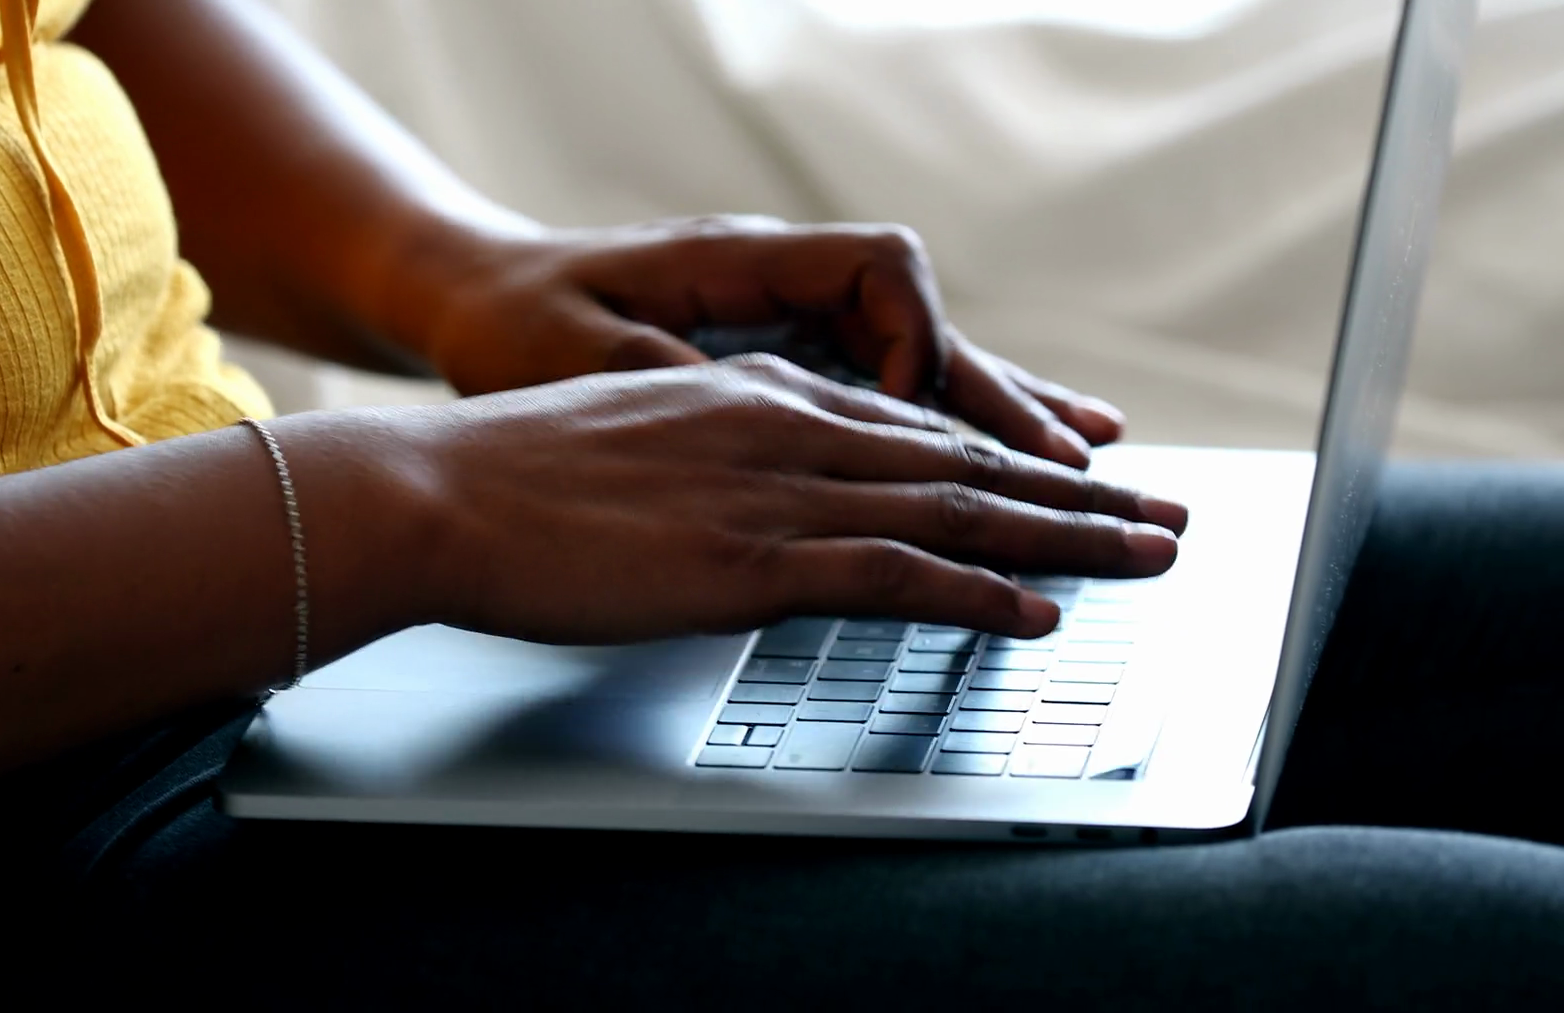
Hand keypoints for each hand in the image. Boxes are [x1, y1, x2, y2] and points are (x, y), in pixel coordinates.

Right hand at [285, 356, 1185, 645]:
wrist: (437, 492)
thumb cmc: (510, 478)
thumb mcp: (631, 446)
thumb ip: (707, 466)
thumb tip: (738, 505)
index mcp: (755, 399)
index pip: (911, 426)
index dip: (1004, 454)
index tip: (1068, 475)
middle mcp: (784, 430)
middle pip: (960, 460)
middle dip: (1071, 493)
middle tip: (1159, 513)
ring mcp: (774, 492)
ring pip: (954, 511)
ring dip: (1062, 539)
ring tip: (1144, 557)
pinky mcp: (751, 559)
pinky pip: (894, 574)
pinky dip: (975, 593)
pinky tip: (1034, 613)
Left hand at [408, 216, 1125, 468]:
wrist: (468, 301)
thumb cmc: (512, 321)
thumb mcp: (579, 354)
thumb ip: (680, 379)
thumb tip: (769, 411)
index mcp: (744, 264)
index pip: (881, 272)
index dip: (915, 341)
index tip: (915, 411)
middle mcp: (784, 287)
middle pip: (928, 334)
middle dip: (1012, 406)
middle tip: (1094, 472)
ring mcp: (787, 332)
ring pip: (921, 372)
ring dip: (1002, 422)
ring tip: (1094, 461)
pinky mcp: (776, 374)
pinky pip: (883, 401)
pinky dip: (944, 436)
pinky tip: (999, 468)